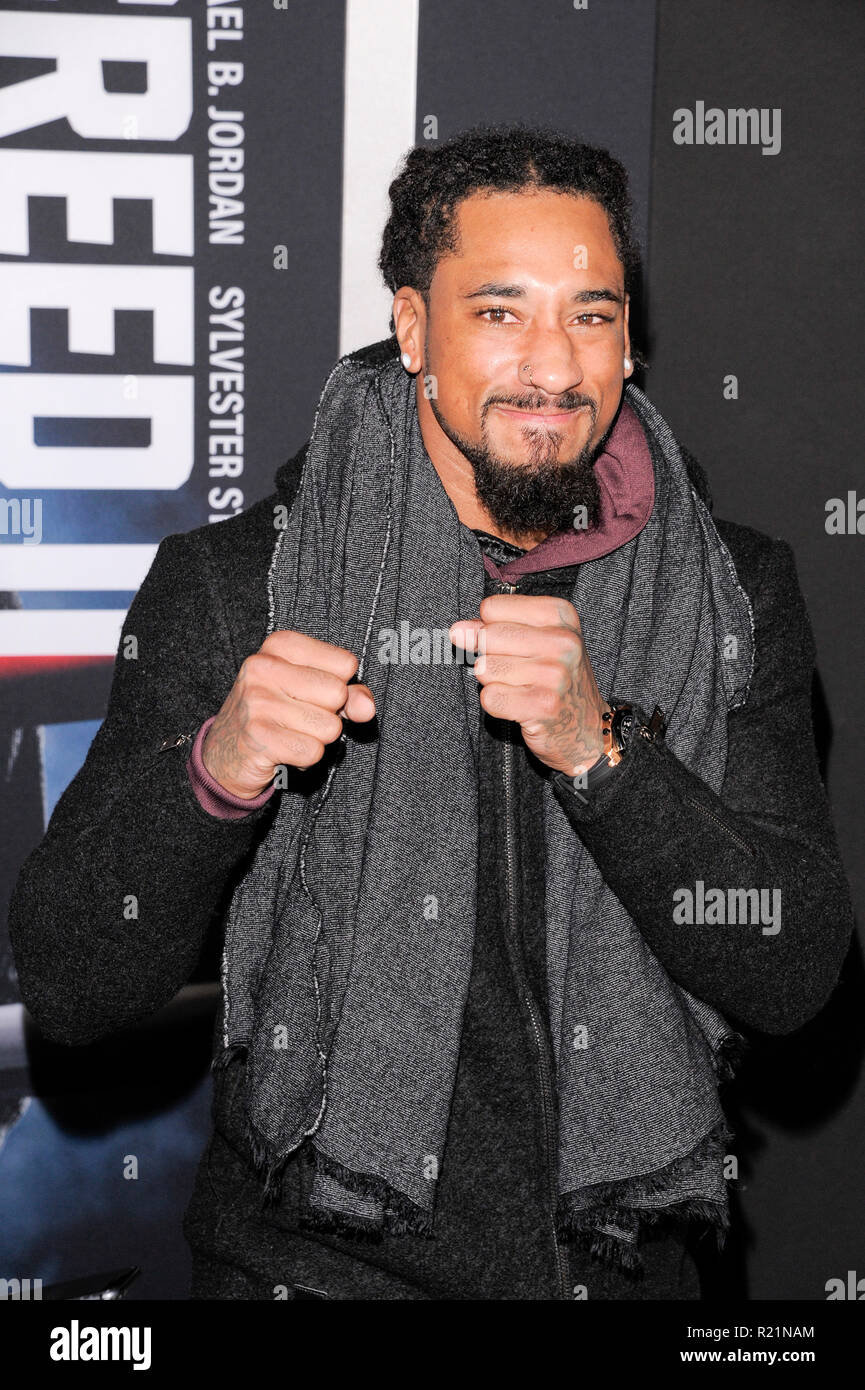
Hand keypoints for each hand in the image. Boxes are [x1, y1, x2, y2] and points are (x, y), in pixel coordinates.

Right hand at [202, 630, 375, 798]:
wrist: (225, 753)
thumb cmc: (276, 715)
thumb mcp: (311, 692)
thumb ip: (348, 693)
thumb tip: (366, 708)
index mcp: (280, 646)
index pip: (345, 664)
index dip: (339, 687)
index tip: (311, 695)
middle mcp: (263, 666)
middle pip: (338, 694)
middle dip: (329, 715)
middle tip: (299, 718)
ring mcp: (257, 701)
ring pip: (329, 727)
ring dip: (317, 739)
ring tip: (290, 734)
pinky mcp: (257, 735)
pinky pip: (313, 751)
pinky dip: (306, 759)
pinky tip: (284, 750)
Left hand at [450, 594, 610, 777]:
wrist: (587, 728)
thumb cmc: (556, 680)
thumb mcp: (536, 641)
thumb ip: (494, 627)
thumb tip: (459, 630)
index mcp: (560, 615)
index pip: (492, 608)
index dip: (490, 628)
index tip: (511, 645)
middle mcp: (563, 642)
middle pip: (486, 636)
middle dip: (489, 656)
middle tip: (515, 671)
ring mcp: (555, 674)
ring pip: (484, 668)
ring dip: (494, 682)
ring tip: (520, 688)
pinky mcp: (543, 705)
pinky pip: (489, 697)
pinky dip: (496, 704)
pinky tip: (518, 706)